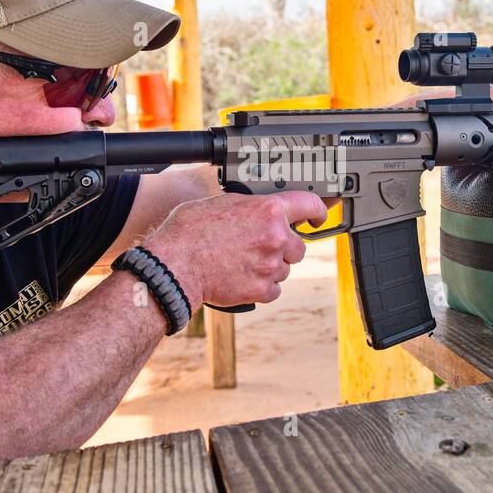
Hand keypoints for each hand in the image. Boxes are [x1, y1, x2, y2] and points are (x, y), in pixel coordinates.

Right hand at [145, 191, 327, 307]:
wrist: (175, 265)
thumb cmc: (190, 231)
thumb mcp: (223, 203)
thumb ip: (250, 207)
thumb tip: (258, 211)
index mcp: (268, 210)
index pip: (309, 205)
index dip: (318, 212)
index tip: (318, 218)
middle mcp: (276, 237)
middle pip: (299, 246)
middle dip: (284, 248)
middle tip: (258, 248)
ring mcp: (270, 265)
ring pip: (285, 269)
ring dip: (270, 268)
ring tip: (242, 263)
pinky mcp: (262, 289)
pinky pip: (273, 289)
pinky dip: (261, 287)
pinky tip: (241, 278)